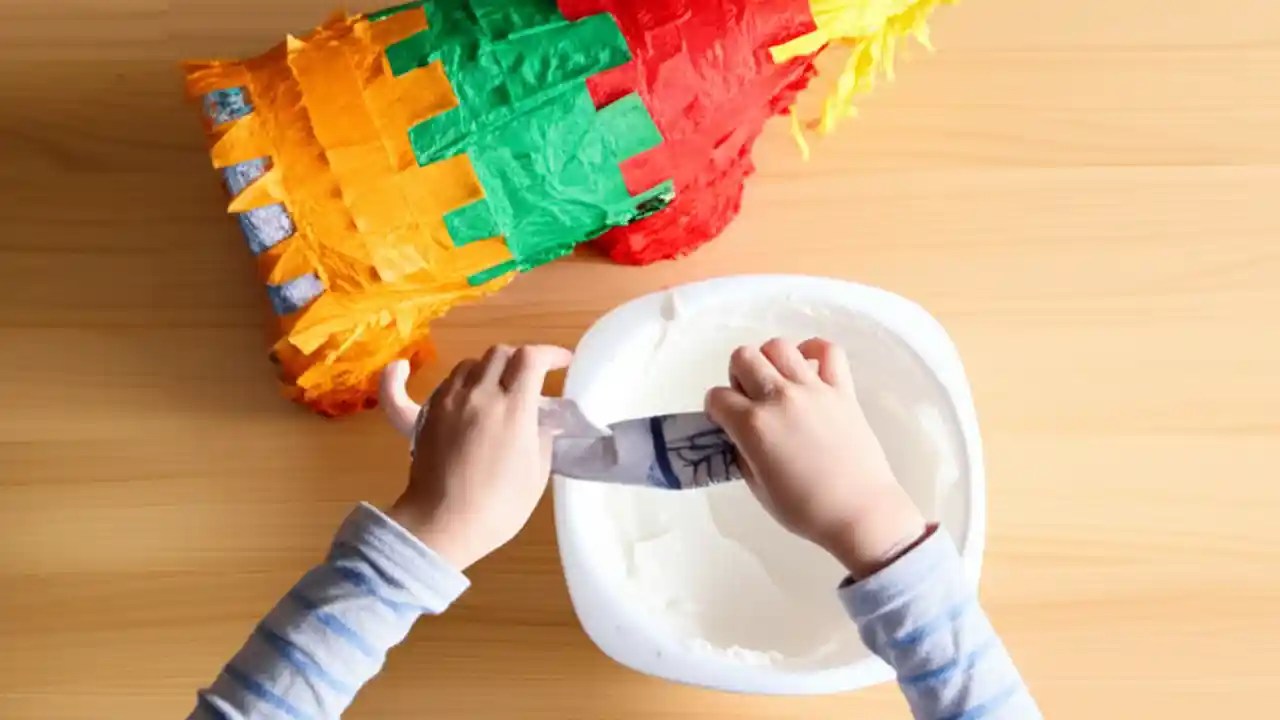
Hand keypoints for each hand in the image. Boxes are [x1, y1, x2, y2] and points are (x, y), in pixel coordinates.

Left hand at [380, 345, 572, 569]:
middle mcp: (478, 395)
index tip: (563, 362)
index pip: (531, 359)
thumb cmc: (498, 507)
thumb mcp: (535, 474)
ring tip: (497, 387)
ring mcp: (448, 402)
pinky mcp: (426, 414)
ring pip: (469, 364)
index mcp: (512, 409)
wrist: (442, 525)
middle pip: (500, 354)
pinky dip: (452, 379)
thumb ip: (542, 438)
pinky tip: (407, 369)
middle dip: (520, 359)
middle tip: (531, 378)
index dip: (550, 353)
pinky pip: (439, 383)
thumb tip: (542, 420)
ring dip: (488, 369)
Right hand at [705, 338, 926, 577]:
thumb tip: (739, 434)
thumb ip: (742, 452)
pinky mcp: (842, 390)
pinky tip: (809, 368)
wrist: (859, 512)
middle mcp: (779, 398)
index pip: (716, 397)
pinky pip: (828, 350)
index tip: (725, 421)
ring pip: (778, 346)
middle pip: (743, 357)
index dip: (716, 409)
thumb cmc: (804, 510)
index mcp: (753, 425)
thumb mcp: (757, 487)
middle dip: (738, 376)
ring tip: (778, 384)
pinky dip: (814, 351)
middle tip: (750, 400)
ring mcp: (813, 389)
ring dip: (770, 361)